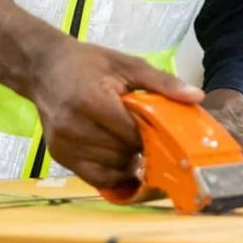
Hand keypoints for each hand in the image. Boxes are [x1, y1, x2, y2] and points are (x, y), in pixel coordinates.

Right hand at [0, 0, 202, 188]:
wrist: (44, 68)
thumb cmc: (89, 63)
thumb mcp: (127, 65)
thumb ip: (162, 82)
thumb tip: (197, 97)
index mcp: (91, 100)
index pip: (132, 133)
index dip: (152, 135)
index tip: (164, 131)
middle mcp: (73, 126)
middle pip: (122, 153)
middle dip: (141, 148)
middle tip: (150, 137)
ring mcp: (63, 144)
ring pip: (111, 169)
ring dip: (128, 161)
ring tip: (133, 144)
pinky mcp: (58, 156)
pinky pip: (94, 178)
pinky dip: (112, 173)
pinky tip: (121, 159)